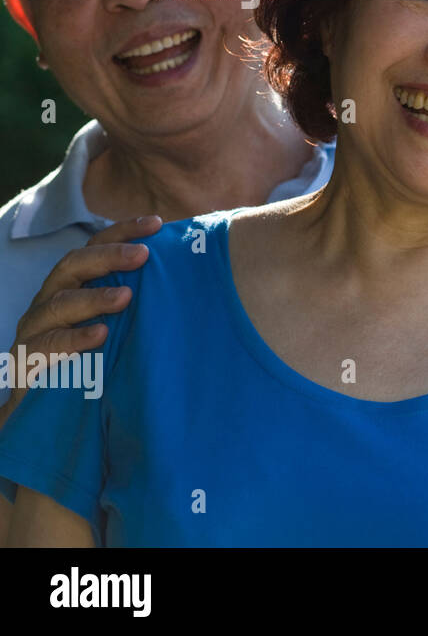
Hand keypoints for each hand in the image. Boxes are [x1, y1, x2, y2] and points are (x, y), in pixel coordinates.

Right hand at [0, 216, 159, 423]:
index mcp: (75, 284)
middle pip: (73, 266)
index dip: (123, 232)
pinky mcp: (25, 361)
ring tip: (125, 297)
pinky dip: (73, 339)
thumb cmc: (97, 357)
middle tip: (144, 255)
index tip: (157, 224)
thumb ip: (142, 299)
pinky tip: (100, 335)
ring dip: (93, 297)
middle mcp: (52, 299)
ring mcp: (35, 329)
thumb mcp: (122, 323)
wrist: (54, 411)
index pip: (95, 247)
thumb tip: (192, 274)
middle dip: (108, 257)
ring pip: (58, 303)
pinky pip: (46, 346)